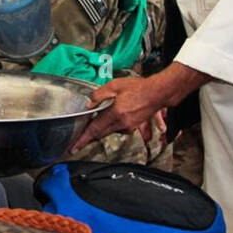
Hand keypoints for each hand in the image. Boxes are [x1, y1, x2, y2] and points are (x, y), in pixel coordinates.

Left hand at [70, 63, 207, 150]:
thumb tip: (88, 103)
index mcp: (115, 113)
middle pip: (100, 134)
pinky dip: (111, 126)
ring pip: (109, 132)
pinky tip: (111, 119)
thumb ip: (99, 95)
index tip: (75, 147)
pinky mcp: (134, 126)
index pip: (95, 129)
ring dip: (101, 130)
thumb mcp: (115, 85)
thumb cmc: (138, 87)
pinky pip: (118, 129)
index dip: (83, 139)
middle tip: (78, 142)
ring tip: (93, 127)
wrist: (158, 92)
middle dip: (89, 138)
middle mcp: (122, 123)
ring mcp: (129, 126)